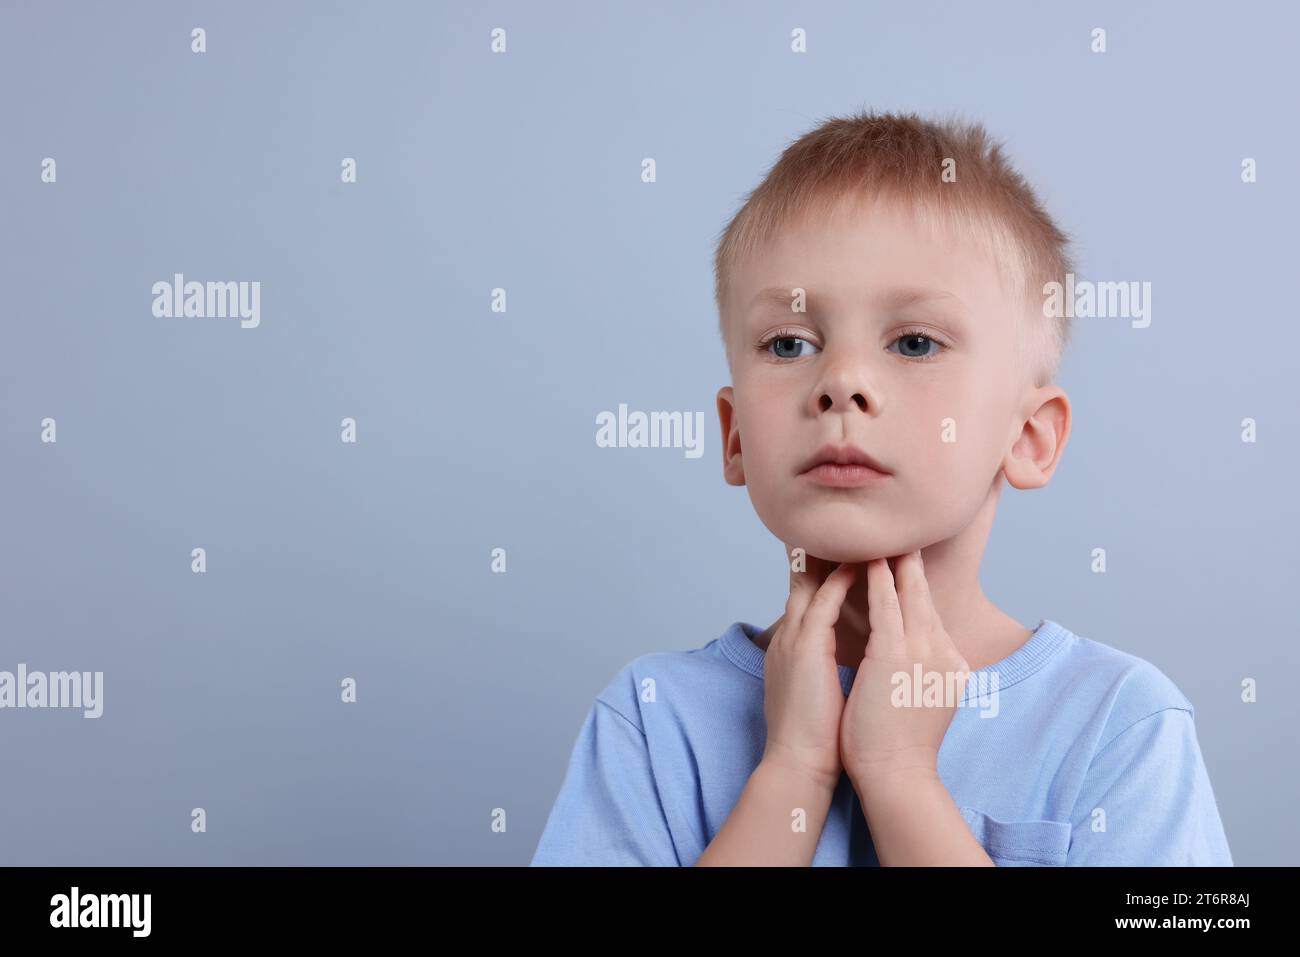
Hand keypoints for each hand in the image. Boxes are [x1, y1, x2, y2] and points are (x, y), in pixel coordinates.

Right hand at [761, 556, 858, 793]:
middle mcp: (789, 637)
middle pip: (803, 580)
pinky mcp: (805, 648)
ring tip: (858, 534)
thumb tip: (848, 660)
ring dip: (835, 558)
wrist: (799, 765)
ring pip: (812, 583)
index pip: (808, 597)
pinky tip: (861, 565)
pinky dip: (842, 581)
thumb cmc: (816, 738)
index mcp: (793, 648)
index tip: (841, 550)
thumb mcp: (819, 692)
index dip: (822, 572)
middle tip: (843, 527)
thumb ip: (827, 669)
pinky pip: (825, 601)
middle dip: (822, 554)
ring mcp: (794, 639)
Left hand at [839, 551, 970, 793]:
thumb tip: (913, 662)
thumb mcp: (922, 701)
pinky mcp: (896, 655)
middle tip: (905, 534)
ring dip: (896, 562)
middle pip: (927, 598)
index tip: (909, 562)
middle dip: (913, 565)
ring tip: (886, 536)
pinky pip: (887, 605)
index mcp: (950, 665)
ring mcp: (922, 653)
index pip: (932, 616)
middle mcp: (944, 654)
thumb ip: (923, 674)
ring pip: (909, 594)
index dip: (918, 588)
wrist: (896, 775)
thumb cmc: (898, 746)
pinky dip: (879, 579)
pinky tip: (870, 560)